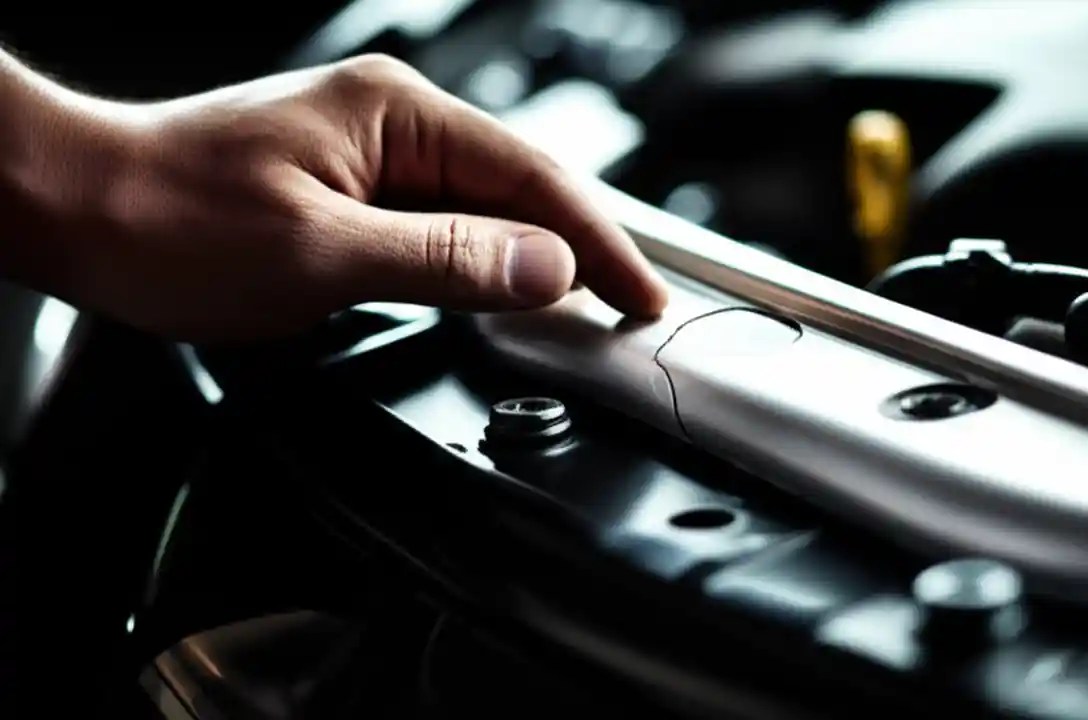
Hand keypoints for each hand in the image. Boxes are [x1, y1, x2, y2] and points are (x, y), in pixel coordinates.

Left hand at [1, 53, 667, 341]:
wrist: (81, 210)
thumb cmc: (170, 218)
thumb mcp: (320, 254)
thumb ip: (446, 260)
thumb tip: (547, 269)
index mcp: (397, 113)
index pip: (534, 178)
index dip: (599, 242)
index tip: (641, 296)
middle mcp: (394, 121)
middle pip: (522, 187)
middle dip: (582, 249)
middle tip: (631, 311)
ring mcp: (374, 152)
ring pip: (488, 207)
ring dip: (538, 257)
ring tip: (589, 308)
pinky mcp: (355, 186)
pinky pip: (446, 221)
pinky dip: (486, 260)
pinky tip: (507, 292)